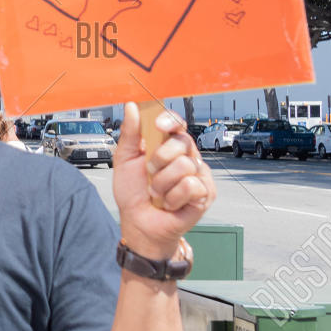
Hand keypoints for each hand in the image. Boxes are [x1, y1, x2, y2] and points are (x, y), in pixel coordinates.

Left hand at [112, 100, 215, 259]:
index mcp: (167, 145)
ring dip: (162, 183)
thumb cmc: (133, 192)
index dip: (170, 121)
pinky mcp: (206, 193)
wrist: (139, 223)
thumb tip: (131, 107)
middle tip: (150, 173)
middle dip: (159, 159)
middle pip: (183, 141)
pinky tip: (169, 203)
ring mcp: (198, 174)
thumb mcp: (124, 159)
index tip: (158, 125)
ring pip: (185, 165)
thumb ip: (130, 133)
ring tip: (157, 192)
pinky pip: (191, 186)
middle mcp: (186, 156)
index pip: (177, 124)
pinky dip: (173, 197)